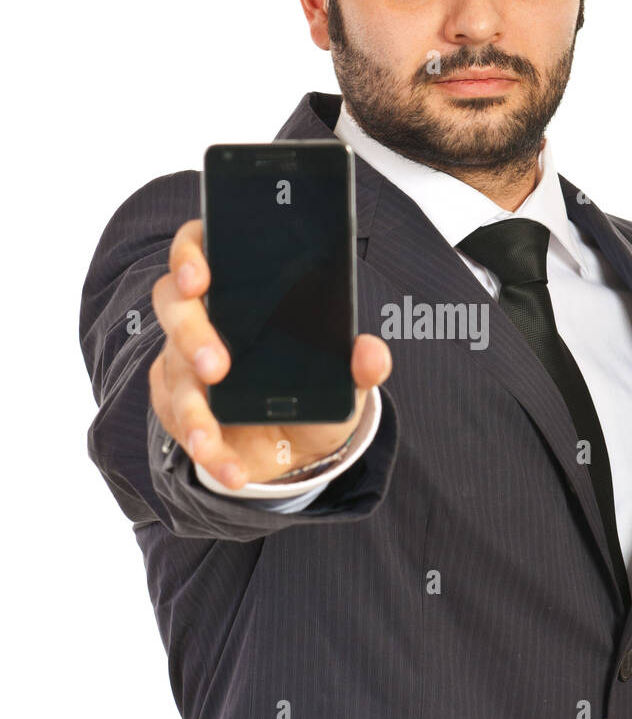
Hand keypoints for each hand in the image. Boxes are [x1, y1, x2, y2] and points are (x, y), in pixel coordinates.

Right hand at [148, 218, 391, 488]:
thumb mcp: (343, 378)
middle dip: (190, 333)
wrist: (296, 444)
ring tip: (210, 437)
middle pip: (173, 305)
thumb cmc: (311, 387)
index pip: (200, 249)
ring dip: (193, 408)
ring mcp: (183, 362)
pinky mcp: (177, 404)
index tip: (200, 276)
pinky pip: (182, 424)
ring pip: (172, 372)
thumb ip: (359, 364)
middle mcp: (203, 317)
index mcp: (240, 290)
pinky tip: (231, 469)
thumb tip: (371, 353)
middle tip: (216, 365)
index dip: (190, 255)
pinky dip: (208, 450)